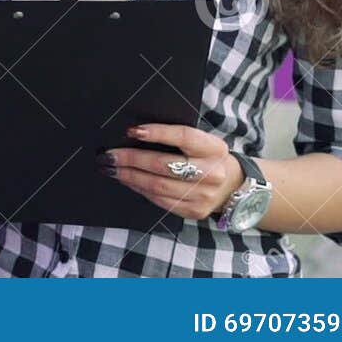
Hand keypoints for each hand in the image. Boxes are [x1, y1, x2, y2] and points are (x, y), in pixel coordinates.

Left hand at [100, 124, 244, 221]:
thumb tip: (136, 134)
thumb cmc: (208, 158)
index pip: (184, 137)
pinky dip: (139, 189)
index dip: (157, 133)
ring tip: (112, 168)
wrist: (232, 186)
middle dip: (132, 159)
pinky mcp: (194, 211)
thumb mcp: (202, 142)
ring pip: (158, 186)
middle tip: (109, 155)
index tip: (132, 131)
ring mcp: (203, 195)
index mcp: (214, 149)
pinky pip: (160, 200)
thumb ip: (176, 138)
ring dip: (130, 176)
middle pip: (164, 165)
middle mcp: (212, 173)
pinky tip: (128, 180)